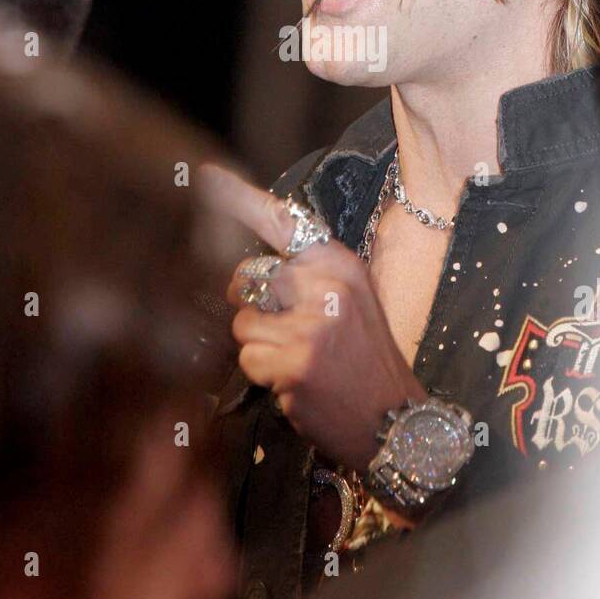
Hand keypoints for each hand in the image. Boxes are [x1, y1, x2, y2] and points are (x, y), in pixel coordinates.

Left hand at [198, 164, 426, 471]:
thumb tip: (250, 271)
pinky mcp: (294, 362)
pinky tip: (298, 383)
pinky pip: (249, 360)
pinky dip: (265, 376)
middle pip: (249, 278)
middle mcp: (326, 285)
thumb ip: (308, 278)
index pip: (283, 222)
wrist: (395, 422)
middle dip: (253, 307)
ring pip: (243, 324)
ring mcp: (310, 324)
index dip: (238, 197)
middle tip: (283, 331)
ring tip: (300, 361)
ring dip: (260, 348)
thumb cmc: (365, 361)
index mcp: (339, 263)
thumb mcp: (351, 300)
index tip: (204, 176)